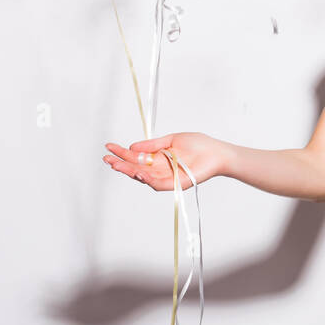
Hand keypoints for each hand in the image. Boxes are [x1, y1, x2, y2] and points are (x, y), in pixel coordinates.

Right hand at [103, 132, 227, 191]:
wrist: (217, 153)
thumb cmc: (199, 145)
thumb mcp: (171, 140)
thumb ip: (152, 145)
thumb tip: (132, 147)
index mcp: (158, 157)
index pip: (136, 157)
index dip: (122, 152)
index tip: (109, 147)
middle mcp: (160, 169)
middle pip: (136, 168)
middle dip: (121, 164)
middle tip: (107, 158)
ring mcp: (167, 177)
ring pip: (143, 177)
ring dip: (129, 172)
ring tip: (116, 165)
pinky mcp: (176, 184)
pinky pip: (158, 184)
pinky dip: (147, 179)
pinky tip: (137, 172)